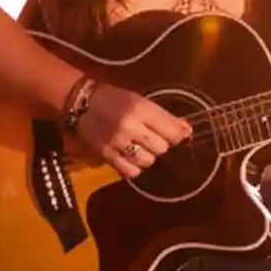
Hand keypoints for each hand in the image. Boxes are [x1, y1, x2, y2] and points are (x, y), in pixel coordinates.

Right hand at [75, 83, 192, 178]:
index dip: (178, 135)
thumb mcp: (141, 101)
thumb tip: (187, 131)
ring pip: (148, 161)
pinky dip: (134, 167)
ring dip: (148, 156)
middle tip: (153, 138)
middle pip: (162, 148)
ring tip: (141, 147)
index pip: (172, 131)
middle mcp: (130, 126)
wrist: (83, 103)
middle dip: (161, 144)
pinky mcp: (106, 156)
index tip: (176, 135)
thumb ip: (163, 117)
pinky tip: (131, 158)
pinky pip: (130, 171)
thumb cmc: (115, 99)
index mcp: (140, 108)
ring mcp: (117, 143)